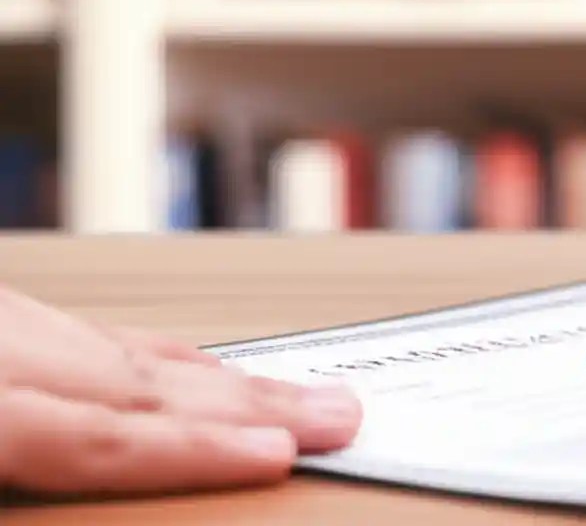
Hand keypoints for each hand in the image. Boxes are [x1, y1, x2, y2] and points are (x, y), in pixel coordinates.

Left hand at [0, 287, 361, 495]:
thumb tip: (121, 455)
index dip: (201, 450)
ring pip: (123, 345)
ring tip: (285, 392)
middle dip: (251, 400)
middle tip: (339, 410)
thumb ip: (45, 456)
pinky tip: (179, 360)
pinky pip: (84, 328)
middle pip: (142, 379)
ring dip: (215, 375)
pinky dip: (150, 350)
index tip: (283, 452)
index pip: (105, 436)